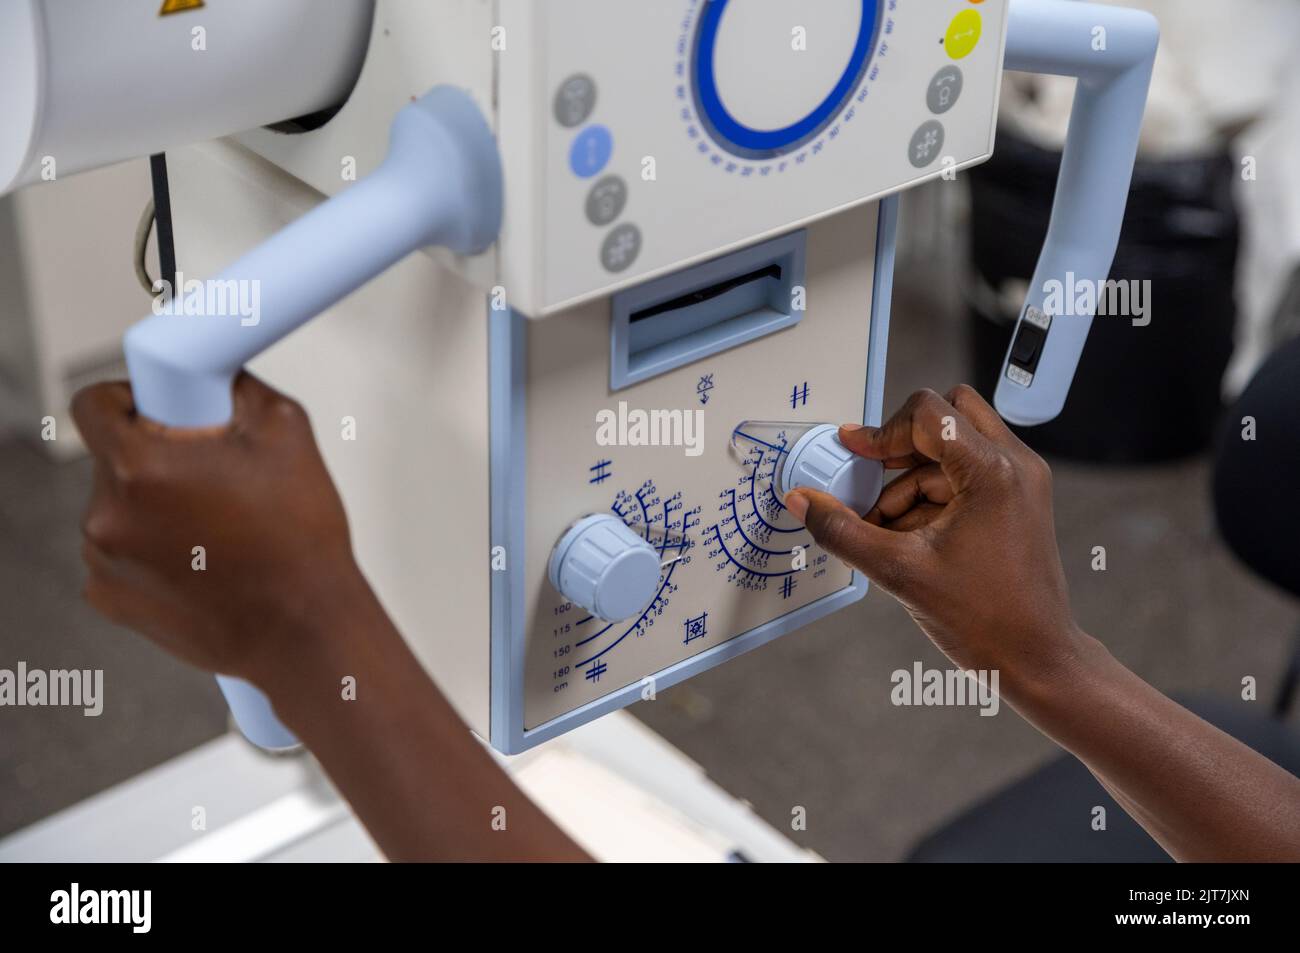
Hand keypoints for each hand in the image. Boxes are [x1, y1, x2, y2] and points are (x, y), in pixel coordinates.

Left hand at [71, 373, 364, 685]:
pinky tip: (201, 560)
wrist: (305, 631)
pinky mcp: (110, 599)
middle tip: (215, 477)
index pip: (93, 403)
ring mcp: (103, 562)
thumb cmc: (301, 544)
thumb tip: (219, 377)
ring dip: (154, 506)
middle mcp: (107, 515)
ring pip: (117, 507)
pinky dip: (151, 551)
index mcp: (140, 466)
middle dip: (157, 458)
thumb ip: (239, 388)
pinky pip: (119, 554)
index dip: (131, 398)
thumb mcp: (288, 433)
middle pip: (112, 458)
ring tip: (216, 527)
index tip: (161, 411)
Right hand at [785, 386, 1082, 685]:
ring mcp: (1020, 482)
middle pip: (949, 414)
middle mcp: (1015, 466)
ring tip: (883, 526)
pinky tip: (906, 535)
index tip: (854, 451)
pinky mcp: (1017, 501)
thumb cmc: (987, 620)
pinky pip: (965, 475)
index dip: (882, 430)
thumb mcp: (898, 572)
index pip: (929, 412)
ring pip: (953, 447)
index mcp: (993, 472)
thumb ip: (842, 531)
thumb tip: (804, 501)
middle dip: (903, 442)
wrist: (1035, 659)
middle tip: (873, 472)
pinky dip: (931, 495)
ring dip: (912, 477)